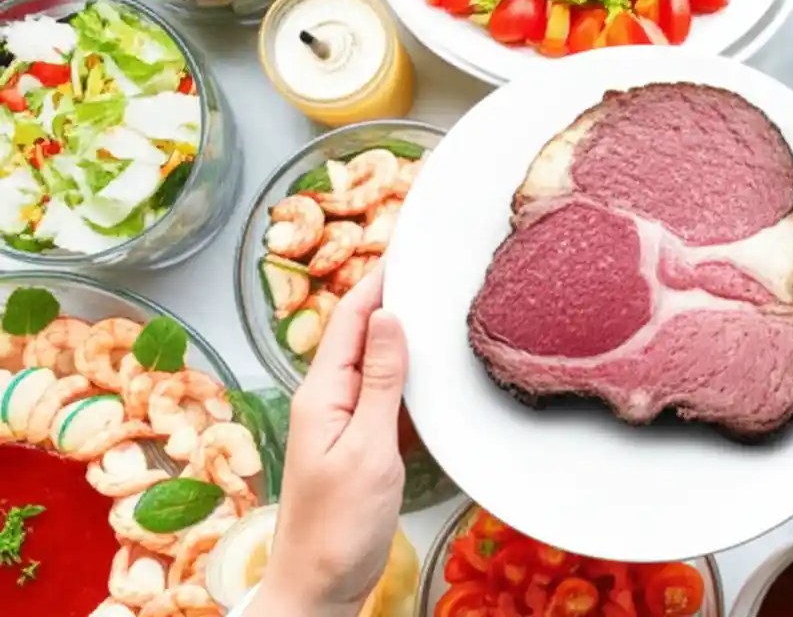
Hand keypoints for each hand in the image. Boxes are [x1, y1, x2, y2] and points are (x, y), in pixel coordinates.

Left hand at [249, 266, 406, 616]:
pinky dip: (410, 372)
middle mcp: (329, 397)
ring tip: (440, 301)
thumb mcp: (368, 448)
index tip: (409, 241)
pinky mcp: (362, 441)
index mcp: (323, 391)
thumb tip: (388, 317)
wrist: (321, 583)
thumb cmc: (340, 525)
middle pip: (363, 330)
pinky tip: (434, 366)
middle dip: (394, 293)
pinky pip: (386, 392)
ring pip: (378, 359)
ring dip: (404, 330)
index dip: (380, 275)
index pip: (352, 316)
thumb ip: (380, 381)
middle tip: (434, 262)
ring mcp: (345, 419)